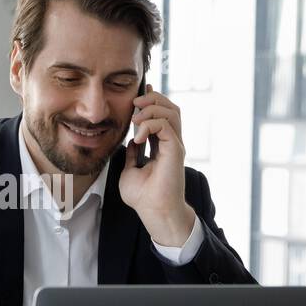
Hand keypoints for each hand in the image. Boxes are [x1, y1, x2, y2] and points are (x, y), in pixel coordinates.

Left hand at [118, 84, 195, 245]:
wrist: (153, 211)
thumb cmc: (143, 197)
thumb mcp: (130, 170)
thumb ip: (132, 155)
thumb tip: (130, 142)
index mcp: (162, 145)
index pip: (162, 115)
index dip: (152, 101)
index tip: (138, 94)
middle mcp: (171, 142)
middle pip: (171, 107)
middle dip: (153, 99)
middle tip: (135, 102)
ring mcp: (175, 145)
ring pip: (172, 111)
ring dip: (151, 109)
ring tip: (135, 118)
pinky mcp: (175, 151)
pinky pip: (166, 125)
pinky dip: (150, 125)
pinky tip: (138, 136)